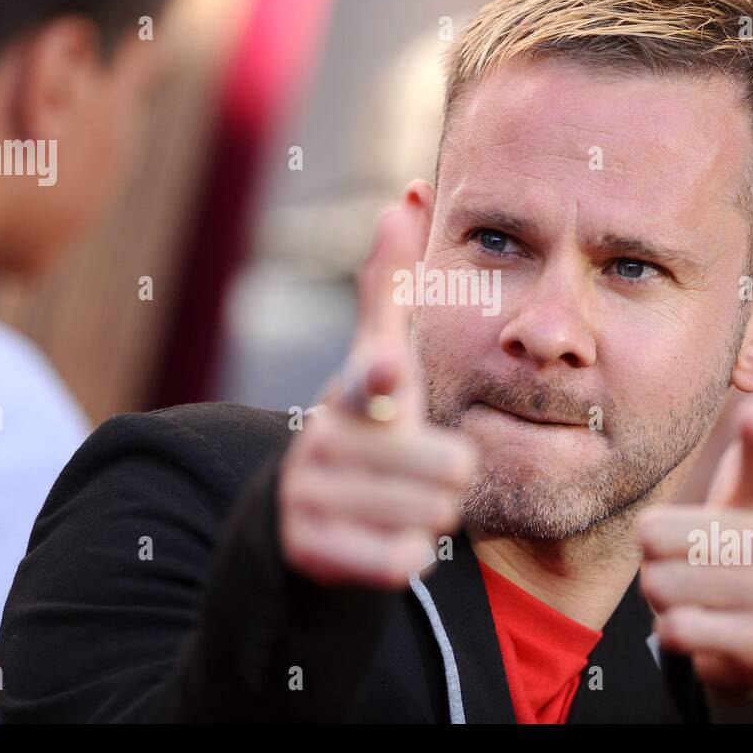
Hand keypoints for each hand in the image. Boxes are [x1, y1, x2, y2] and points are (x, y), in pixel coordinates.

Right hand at [279, 202, 478, 588]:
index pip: (370, 382)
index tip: (390, 375)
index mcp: (351, 391)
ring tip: (399, 503)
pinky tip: (386, 542)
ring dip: (430, 516)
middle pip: (447, 469)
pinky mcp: (309, 551)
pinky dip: (406, 556)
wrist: (304, 518)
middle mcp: (321, 439)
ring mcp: (309, 496)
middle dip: (447, 479)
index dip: (381, 380)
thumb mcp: (382, 360)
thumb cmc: (366, 427)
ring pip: (430, 517)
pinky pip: (401, 561)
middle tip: (417, 475)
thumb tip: (409, 192)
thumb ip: (392, 285)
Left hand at [637, 317, 752, 699]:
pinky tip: (706, 627)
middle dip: (658, 553)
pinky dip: (676, 631)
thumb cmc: (743, 540)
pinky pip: (678, 628)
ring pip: (660, 583)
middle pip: (657, 535)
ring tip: (702, 592)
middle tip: (692, 559)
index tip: (752, 416)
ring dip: (665, 594)